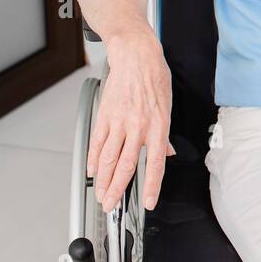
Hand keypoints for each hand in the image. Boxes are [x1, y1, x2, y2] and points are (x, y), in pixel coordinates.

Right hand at [89, 31, 176, 212]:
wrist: (136, 56)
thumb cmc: (154, 78)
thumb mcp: (167, 107)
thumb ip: (163, 135)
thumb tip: (165, 154)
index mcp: (158, 126)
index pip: (155, 164)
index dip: (152, 186)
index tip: (148, 202)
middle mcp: (138, 126)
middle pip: (126, 166)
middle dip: (118, 190)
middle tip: (112, 206)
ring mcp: (119, 121)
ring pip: (108, 159)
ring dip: (103, 181)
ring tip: (101, 195)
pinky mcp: (105, 115)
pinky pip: (97, 143)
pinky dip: (94, 160)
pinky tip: (93, 171)